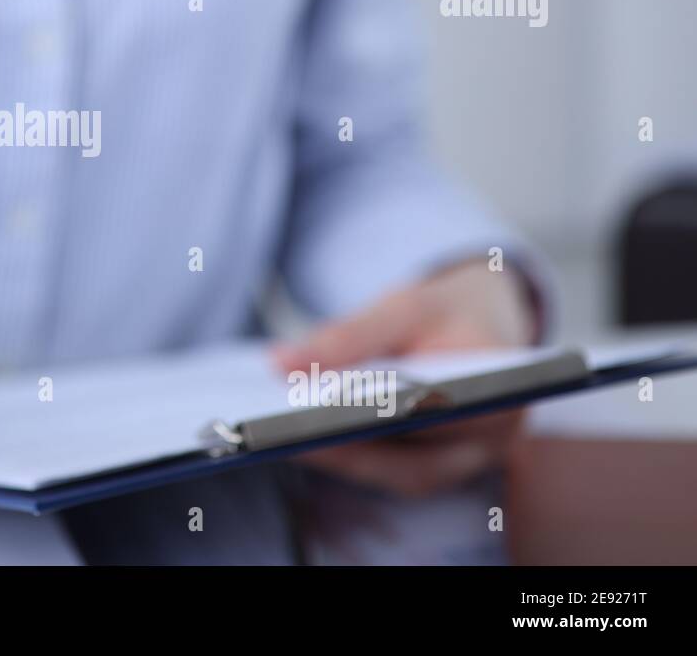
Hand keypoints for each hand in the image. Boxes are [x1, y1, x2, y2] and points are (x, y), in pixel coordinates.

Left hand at [271, 259, 536, 496]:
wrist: (484, 323)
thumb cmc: (446, 313)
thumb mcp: (405, 305)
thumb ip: (348, 335)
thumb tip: (279, 364)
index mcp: (502, 392)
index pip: (439, 414)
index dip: (378, 416)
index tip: (320, 409)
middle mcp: (492, 441)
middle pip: (413, 460)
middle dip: (344, 447)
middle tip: (281, 431)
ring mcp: (466, 463)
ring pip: (394, 473)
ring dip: (335, 457)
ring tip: (277, 435)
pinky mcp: (434, 468)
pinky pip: (385, 470)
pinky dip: (341, 454)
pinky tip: (294, 436)